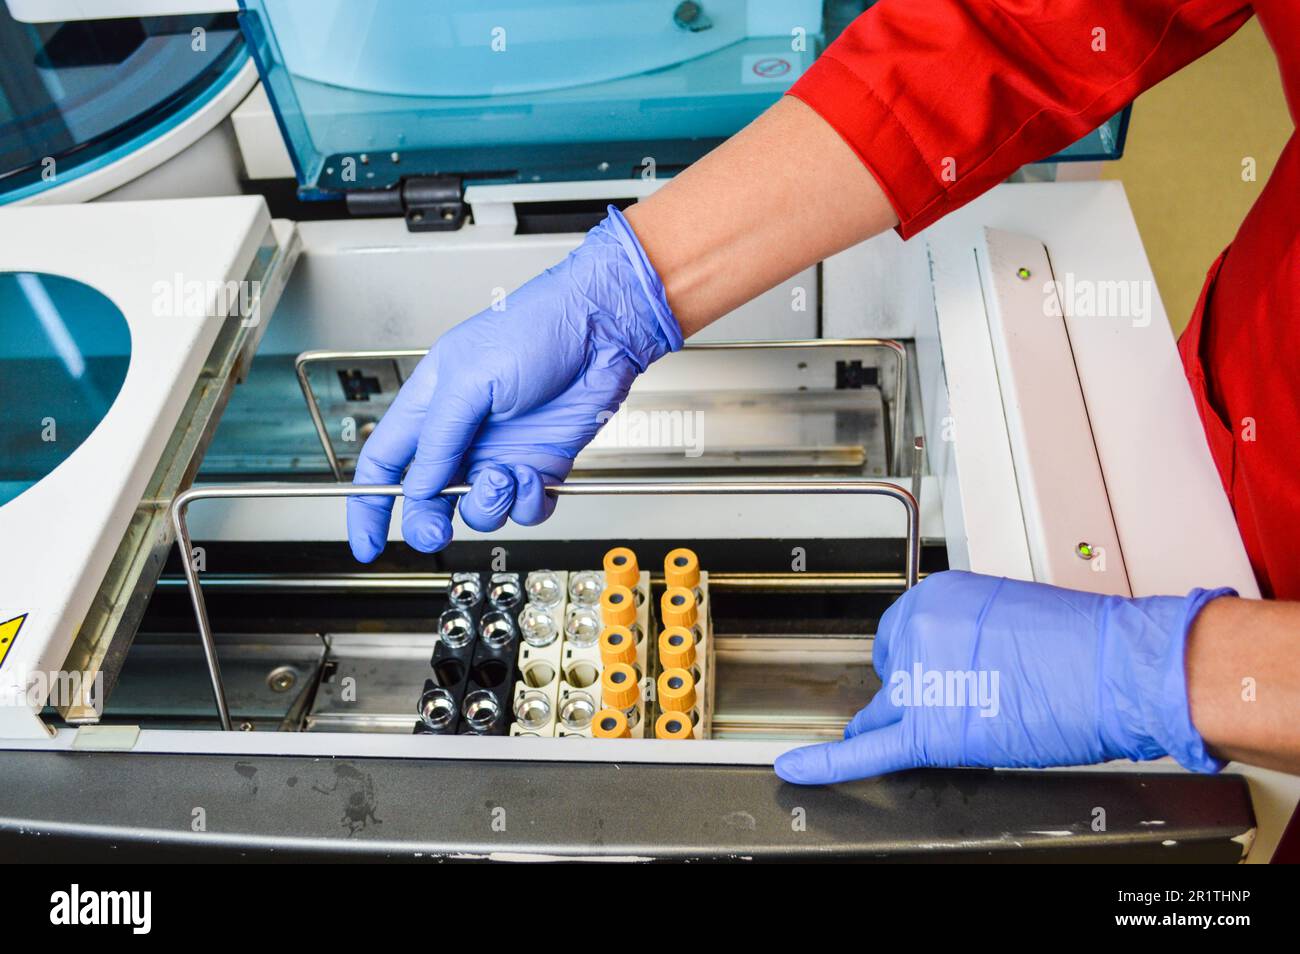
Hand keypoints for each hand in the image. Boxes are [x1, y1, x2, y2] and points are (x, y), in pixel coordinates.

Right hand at [346, 207, 680, 559]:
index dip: (368, 504)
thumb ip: (439, 437)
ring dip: (487, 505)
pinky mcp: (541, 466)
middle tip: (435, 533)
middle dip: (426, 522)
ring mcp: (501, 453)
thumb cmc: (536, 327)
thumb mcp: (471, 378)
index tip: (365, 542)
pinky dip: (527, 504)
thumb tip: (418, 486)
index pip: (383, 463)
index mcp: (430, 406)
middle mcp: (462, 436)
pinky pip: (524, 508)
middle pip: (426, 498)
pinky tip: (535, 478)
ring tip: (504, 476)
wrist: (601, 330)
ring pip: (478, 509)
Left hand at [775, 570, 1232, 783]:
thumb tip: (955, 663)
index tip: (941, 667)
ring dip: (907, 720)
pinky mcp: (928, 728)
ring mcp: (917, 682)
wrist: (1117, 670)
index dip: (923, 661)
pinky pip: (867, 750)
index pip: (898, 638)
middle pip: (891, 676)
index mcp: (932, 599)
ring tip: (948, 720)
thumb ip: (963, 634)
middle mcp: (915, 634)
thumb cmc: (1083, 644)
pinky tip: (797, 767)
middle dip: (921, 689)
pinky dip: (827, 763)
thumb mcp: (1008, 611)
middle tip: (974, 691)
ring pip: (886, 712)